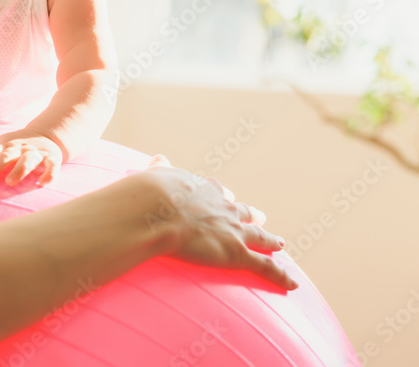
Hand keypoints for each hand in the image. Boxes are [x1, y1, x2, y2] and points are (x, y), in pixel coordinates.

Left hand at [0, 129, 63, 185]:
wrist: (48, 136)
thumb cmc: (19, 144)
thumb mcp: (2, 143)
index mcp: (7, 145)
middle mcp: (20, 149)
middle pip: (7, 155)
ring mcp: (36, 154)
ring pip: (28, 160)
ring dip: (19, 170)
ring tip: (9, 182)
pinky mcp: (52, 159)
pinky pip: (52, 166)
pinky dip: (49, 174)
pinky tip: (43, 183)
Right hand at [142, 166, 294, 289]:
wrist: (158, 210)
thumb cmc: (152, 193)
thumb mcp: (155, 175)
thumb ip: (160, 169)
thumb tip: (160, 159)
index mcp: (203, 190)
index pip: (217, 192)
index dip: (221, 195)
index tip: (225, 195)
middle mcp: (223, 208)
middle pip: (242, 211)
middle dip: (251, 215)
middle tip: (260, 216)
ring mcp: (233, 231)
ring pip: (259, 236)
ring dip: (270, 240)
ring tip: (279, 243)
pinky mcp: (237, 253)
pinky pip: (264, 266)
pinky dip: (280, 275)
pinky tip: (291, 284)